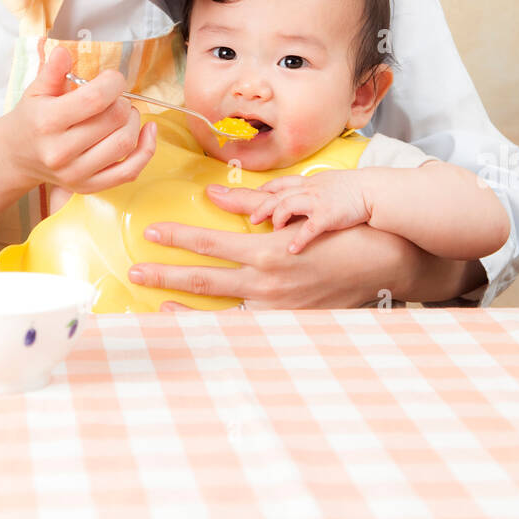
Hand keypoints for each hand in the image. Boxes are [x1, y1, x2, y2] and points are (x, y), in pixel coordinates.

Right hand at [4, 44, 156, 193]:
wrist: (17, 157)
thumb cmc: (32, 119)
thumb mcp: (36, 91)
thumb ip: (52, 71)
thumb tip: (62, 51)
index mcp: (47, 122)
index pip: (95, 99)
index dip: (113, 83)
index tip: (112, 78)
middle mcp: (61, 151)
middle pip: (114, 119)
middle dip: (122, 101)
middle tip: (115, 97)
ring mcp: (76, 173)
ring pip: (125, 143)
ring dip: (133, 121)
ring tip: (123, 112)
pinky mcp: (89, 186)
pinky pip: (130, 171)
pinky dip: (146, 149)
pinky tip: (147, 130)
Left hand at [130, 183, 414, 310]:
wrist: (384, 262)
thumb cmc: (341, 230)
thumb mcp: (298, 210)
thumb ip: (252, 204)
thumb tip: (214, 194)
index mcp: (268, 254)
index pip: (210, 246)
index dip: (178, 238)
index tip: (151, 233)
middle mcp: (268, 285)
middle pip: (205, 281)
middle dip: (166, 275)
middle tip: (135, 269)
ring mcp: (277, 309)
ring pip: (219, 309)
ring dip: (184, 305)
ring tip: (154, 302)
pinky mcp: (288, 321)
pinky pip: (242, 325)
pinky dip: (215, 321)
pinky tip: (195, 317)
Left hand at [248, 171, 370, 252]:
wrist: (374, 191)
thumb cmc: (354, 190)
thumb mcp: (328, 183)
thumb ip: (312, 189)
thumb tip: (301, 198)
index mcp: (309, 183)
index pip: (280, 183)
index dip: (265, 189)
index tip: (253, 196)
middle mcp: (309, 189)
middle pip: (277, 195)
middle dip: (262, 207)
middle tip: (253, 219)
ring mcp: (318, 201)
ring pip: (287, 205)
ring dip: (277, 218)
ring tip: (273, 230)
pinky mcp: (328, 215)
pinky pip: (308, 228)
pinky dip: (298, 239)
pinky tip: (292, 249)